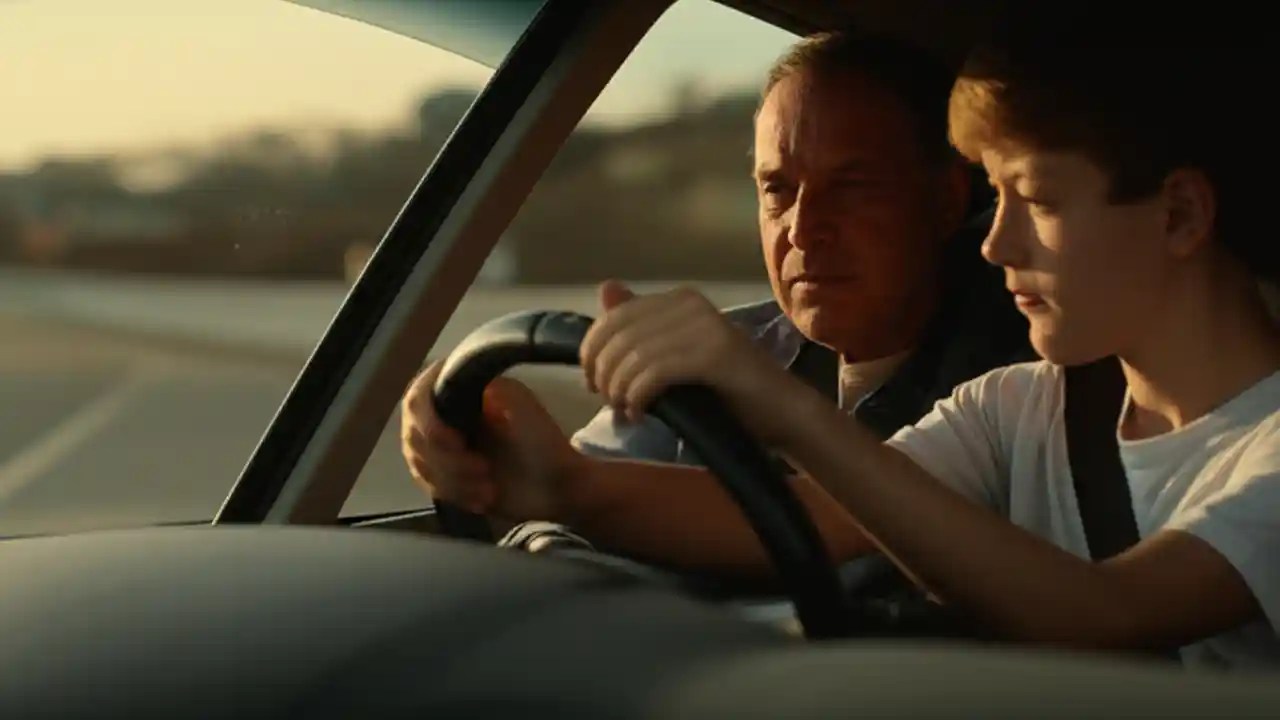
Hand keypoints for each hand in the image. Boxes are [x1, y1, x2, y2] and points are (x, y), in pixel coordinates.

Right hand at [400, 360, 585, 521]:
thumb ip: (485, 388)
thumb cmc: (542, 441)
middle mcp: (444, 413)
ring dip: (453, 480)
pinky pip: (430, 485)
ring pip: (419, 463)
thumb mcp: (519, 405)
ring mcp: (441, 445)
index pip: (418, 397)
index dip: (431, 423)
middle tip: (484, 469)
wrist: (557, 485)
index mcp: (461, 388)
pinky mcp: (445, 475)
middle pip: (414, 435)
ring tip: (489, 488)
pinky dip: (456, 495)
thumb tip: (455, 380)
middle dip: (447, 460)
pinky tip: (484, 498)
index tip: (458, 442)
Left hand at [579, 280, 800, 443]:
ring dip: (620, 389)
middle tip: (610, 402)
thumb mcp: (674, 357)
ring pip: (634, 356)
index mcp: (679, 299)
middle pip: (619, 336)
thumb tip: (605, 290)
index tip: (592, 383)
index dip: (592, 351)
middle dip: (604, 373)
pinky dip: (638, 396)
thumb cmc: (727, 391)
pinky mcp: (714, 354)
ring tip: (627, 411)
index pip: (614, 316)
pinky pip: (656, 372)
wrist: (782, 412)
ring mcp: (705, 326)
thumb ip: (641, 327)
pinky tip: (640, 413)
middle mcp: (691, 303)